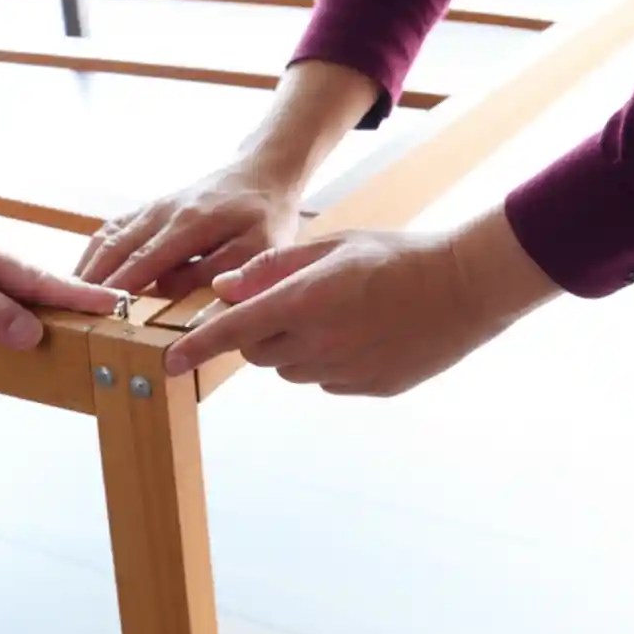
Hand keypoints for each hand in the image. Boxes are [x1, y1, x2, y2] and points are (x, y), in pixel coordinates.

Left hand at [0, 187, 122, 350]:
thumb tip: (30, 335)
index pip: (43, 282)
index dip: (79, 298)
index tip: (117, 307)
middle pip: (33, 286)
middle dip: (70, 303)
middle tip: (106, 321)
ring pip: (9, 292)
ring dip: (38, 308)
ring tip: (66, 327)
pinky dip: (3, 310)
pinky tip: (2, 320)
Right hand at [74, 162, 302, 297]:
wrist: (261, 172)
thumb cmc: (264, 218)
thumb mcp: (259, 249)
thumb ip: (220, 271)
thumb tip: (172, 291)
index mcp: (189, 224)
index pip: (143, 261)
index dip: (117, 288)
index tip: (94, 312)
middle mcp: (162, 212)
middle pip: (115, 248)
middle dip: (90, 280)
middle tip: (67, 312)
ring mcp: (152, 208)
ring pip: (108, 237)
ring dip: (87, 266)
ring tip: (66, 297)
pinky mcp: (149, 208)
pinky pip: (112, 229)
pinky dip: (94, 251)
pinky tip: (83, 272)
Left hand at [164, 208, 559, 395]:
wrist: (466, 288)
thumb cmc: (396, 256)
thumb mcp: (331, 246)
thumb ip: (273, 268)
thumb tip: (224, 286)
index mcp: (305, 301)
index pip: (233, 331)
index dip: (196, 346)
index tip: (167, 362)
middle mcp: (320, 343)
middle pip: (258, 352)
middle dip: (259, 331)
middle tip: (292, 301)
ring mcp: (345, 371)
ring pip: (291, 369)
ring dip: (294, 347)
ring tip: (336, 314)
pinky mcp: (368, 388)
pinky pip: (327, 380)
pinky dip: (328, 361)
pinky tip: (360, 334)